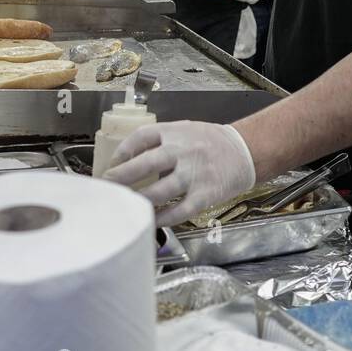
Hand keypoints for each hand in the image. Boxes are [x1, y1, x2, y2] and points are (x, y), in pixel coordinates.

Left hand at [102, 121, 255, 226]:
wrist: (245, 151)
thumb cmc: (211, 142)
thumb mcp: (184, 130)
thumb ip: (160, 142)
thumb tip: (128, 161)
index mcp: (175, 132)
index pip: (141, 137)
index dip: (122, 152)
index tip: (111, 165)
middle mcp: (183, 151)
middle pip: (145, 164)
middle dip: (120, 178)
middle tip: (106, 187)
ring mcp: (194, 174)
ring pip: (159, 191)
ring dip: (138, 201)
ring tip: (123, 206)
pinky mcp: (205, 194)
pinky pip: (178, 211)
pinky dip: (162, 218)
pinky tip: (151, 220)